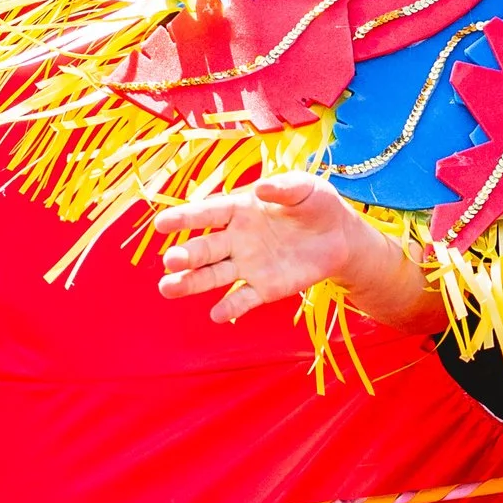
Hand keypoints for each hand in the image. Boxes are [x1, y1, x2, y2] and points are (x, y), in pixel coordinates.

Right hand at [155, 172, 442, 331]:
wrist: (340, 238)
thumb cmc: (317, 205)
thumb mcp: (305, 188)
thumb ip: (283, 188)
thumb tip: (260, 190)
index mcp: (240, 210)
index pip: (208, 213)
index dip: (185, 218)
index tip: (161, 224)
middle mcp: (237, 239)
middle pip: (205, 249)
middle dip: (186, 255)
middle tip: (169, 261)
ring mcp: (248, 265)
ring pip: (214, 275)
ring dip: (192, 283)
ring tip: (168, 288)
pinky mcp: (265, 288)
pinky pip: (243, 299)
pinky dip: (230, 307)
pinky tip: (217, 314)